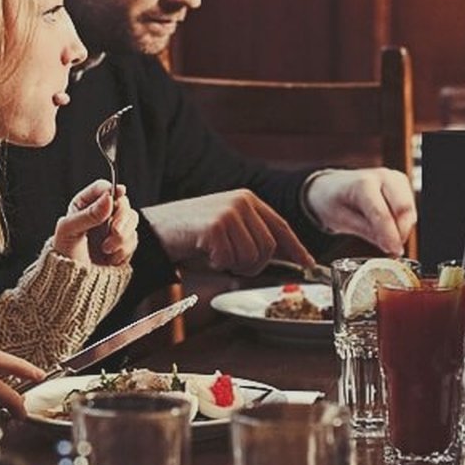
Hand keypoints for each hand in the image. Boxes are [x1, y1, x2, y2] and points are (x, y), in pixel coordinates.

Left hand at [52, 180, 137, 266]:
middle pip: (123, 203)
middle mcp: (101, 215)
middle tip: (114, 231)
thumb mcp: (70, 231)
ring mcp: (113, 229)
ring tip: (106, 250)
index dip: (112, 189)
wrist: (74, 285)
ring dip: (122, 237)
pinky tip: (111, 258)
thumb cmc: (65, 256)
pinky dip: (124, 250)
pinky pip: (134, 239)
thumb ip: (89, 214)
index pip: (103, 189)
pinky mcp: (123, 244)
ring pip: (132, 220)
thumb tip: (109, 198)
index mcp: (84, 206)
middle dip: (122, 218)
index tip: (119, 193)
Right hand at [142, 189, 310, 274]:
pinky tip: (202, 252)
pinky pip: (229, 260)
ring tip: (214, 255)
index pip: (280, 226)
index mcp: (247, 199)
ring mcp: (229, 212)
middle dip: (254, 265)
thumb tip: (285, 256)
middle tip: (231, 264)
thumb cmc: (190, 235)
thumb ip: (254, 237)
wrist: (155, 230)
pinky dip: (216, 264)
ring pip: (251, 257)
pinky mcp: (215, 226)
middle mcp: (242, 201)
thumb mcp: (228, 230)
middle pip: (268, 247)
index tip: (309, 262)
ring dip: (233, 266)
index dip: (296, 247)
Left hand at [304, 168, 416, 255]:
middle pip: (403, 208)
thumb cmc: (333, 201)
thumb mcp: (342, 220)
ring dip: (402, 227)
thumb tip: (390, 245)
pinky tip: (389, 228)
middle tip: (391, 248)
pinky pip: (410, 207)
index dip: (389, 235)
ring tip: (386, 237)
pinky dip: (402, 221)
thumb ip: (367, 231)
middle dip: (400, 232)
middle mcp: (382, 176)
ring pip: (410, 209)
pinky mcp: (401, 184)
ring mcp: (394, 178)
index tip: (393, 251)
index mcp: (363, 184)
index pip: (382, 213)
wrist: (331, 187)